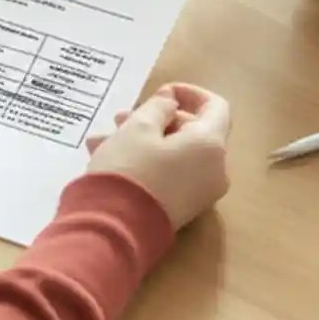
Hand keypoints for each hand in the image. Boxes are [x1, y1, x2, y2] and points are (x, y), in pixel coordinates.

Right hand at [85, 83, 231, 229]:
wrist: (115, 229)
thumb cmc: (129, 168)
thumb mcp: (138, 127)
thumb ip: (159, 107)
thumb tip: (172, 102)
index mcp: (210, 145)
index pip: (216, 107)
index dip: (190, 93)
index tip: (162, 91)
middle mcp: (215, 170)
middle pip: (193, 132)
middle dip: (156, 120)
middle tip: (120, 117)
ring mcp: (201, 194)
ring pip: (177, 154)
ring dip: (144, 141)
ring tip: (102, 139)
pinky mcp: (182, 209)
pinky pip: (171, 175)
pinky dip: (148, 162)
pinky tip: (108, 157)